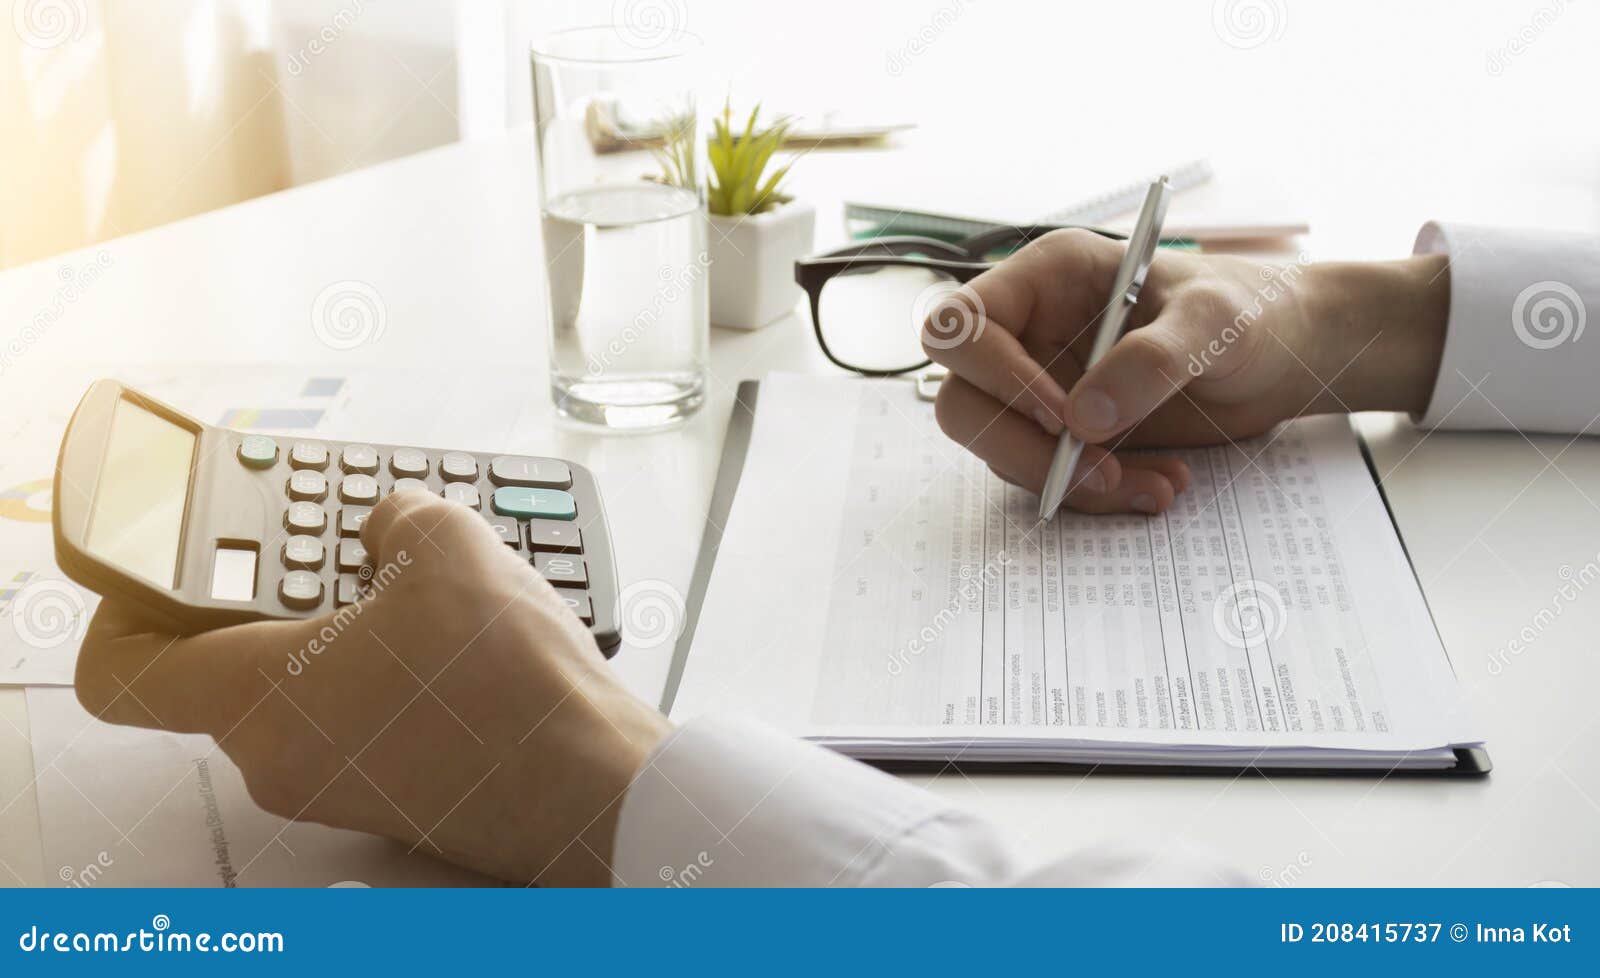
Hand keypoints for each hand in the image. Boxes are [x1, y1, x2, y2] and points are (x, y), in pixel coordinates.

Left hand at [74, 491, 671, 886]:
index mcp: (257, 698)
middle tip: (330, 550)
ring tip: (414, 587)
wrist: (592, 787)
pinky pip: (353, 726)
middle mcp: (277, 759)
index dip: (127, 610)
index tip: (169, 568)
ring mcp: (333, 789)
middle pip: (221, 671)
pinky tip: (449, 638)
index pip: (120, 671)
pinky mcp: (388, 800)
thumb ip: (396, 518)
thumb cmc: (507, 686)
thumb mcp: (449, 548)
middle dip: (270, 600)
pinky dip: (380, 677)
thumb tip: (391, 527)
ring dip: (338, 636)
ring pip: (297, 697)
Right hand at [923, 229, 1448, 513]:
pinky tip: (1158, 484)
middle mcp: (1030, 330)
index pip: (961, 326)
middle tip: (1097, 475)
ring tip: (1155, 484)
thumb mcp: (1218, 323)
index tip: (1065, 418)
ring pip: (1003, 449)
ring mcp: (1042, 385)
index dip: (997, 376)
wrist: (1289, 357)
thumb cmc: (1255, 312)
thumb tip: (1085, 420)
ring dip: (1069, 483)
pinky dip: (1099, 494)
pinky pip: (1050, 477)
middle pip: (964, 400)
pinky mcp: (1066, 434)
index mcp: (1046, 277)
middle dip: (1023, 450)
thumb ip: (1153, 361)